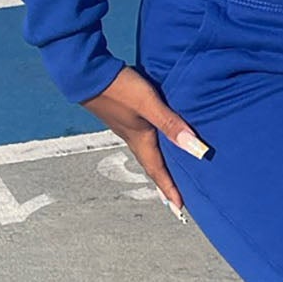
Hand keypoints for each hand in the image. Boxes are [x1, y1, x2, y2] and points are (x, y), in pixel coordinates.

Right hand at [84, 64, 209, 219]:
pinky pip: (142, 138)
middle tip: (172, 198)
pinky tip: (154, 140)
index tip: (178, 208)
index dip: (169, 189)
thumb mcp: (148, 104)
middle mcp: (132, 137)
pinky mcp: (123, 114)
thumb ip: (170, 124)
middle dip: (163, 183)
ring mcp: (125, 126)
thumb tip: (195, 148)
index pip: (157, 171)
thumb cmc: (118, 88)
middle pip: (152, 166)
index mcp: (139, 139)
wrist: (87, 73)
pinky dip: (152, 148)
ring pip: (146, 153)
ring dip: (157, 166)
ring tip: (166, 174)